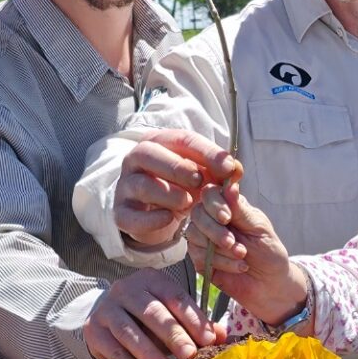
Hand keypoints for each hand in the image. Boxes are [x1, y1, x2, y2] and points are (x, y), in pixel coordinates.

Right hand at [86, 269, 223, 358]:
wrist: (106, 317)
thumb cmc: (148, 318)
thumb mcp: (172, 315)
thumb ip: (196, 324)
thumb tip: (222, 335)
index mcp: (151, 280)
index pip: (175, 296)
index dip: (193, 318)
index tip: (208, 340)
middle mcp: (126, 289)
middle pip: (152, 312)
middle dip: (173, 334)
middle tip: (190, 355)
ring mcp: (107, 308)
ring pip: (129, 331)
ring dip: (149, 353)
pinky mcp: (94, 330)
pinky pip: (113, 349)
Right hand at [115, 130, 240, 246]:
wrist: (157, 215)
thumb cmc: (182, 187)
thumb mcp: (204, 177)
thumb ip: (221, 172)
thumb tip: (236, 169)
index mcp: (158, 142)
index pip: (182, 139)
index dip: (206, 152)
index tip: (228, 167)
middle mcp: (135, 160)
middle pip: (150, 154)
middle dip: (177, 167)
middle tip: (199, 181)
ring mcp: (125, 186)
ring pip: (142, 185)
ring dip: (168, 194)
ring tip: (188, 203)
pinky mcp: (121, 213)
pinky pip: (131, 216)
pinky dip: (151, 219)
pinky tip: (169, 219)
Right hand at [185, 181, 303, 323]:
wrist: (270, 284)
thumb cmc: (268, 252)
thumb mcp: (258, 228)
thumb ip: (241, 210)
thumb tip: (230, 185)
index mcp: (228, 206)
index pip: (209, 194)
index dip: (214, 204)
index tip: (227, 218)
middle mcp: (212, 220)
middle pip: (197, 213)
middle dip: (215, 230)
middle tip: (234, 244)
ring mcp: (203, 239)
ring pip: (194, 235)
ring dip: (220, 249)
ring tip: (242, 256)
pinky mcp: (200, 259)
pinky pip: (198, 256)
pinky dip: (221, 262)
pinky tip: (239, 267)